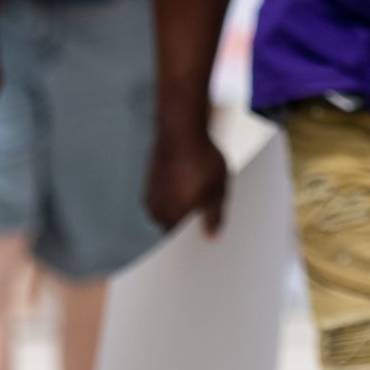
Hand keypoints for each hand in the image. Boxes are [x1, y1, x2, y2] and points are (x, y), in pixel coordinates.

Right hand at [145, 118, 228, 236]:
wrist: (181, 129)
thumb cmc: (201, 161)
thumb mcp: (217, 191)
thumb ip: (214, 217)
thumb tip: (211, 238)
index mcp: (170, 218)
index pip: (180, 240)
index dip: (195, 237)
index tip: (208, 233)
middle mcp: (156, 209)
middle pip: (174, 223)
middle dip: (191, 219)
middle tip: (211, 210)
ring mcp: (151, 192)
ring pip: (170, 205)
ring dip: (184, 202)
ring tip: (205, 190)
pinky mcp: (152, 176)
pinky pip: (167, 190)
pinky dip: (178, 188)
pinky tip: (193, 178)